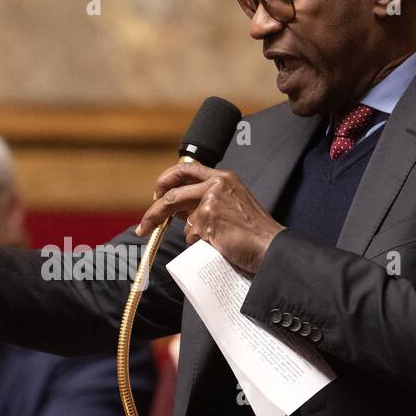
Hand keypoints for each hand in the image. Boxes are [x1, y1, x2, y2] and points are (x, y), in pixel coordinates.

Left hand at [134, 163, 283, 274]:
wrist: (270, 246)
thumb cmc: (253, 231)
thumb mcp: (231, 205)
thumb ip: (206, 201)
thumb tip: (178, 210)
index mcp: (223, 177)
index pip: (186, 169)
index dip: (166, 180)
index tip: (157, 193)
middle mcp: (217, 183)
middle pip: (172, 193)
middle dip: (154, 210)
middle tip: (145, 224)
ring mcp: (212, 200)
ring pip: (182, 218)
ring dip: (191, 233)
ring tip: (212, 240)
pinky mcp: (209, 218)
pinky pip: (192, 234)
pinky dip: (200, 243)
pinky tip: (219, 243)